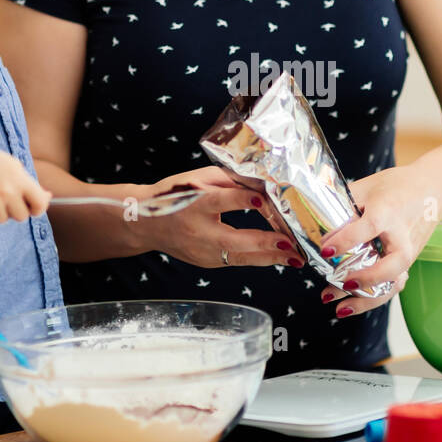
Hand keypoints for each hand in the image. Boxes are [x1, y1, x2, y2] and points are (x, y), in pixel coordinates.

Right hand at [0, 136, 50, 227]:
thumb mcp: (11, 165)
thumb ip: (29, 183)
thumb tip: (48, 197)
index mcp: (19, 178)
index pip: (40, 203)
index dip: (37, 209)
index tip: (31, 207)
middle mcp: (7, 190)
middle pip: (22, 216)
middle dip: (14, 210)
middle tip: (2, 197)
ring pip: (2, 220)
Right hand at [137, 165, 301, 269]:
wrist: (145, 223)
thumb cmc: (174, 195)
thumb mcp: (197, 179)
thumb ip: (228, 180)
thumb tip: (262, 182)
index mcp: (192, 204)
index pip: (219, 201)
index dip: (241, 200)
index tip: (264, 199)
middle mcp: (197, 232)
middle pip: (234, 241)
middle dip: (266, 244)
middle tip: (292, 245)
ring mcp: (202, 252)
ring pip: (240, 257)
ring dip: (270, 258)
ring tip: (295, 259)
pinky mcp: (207, 262)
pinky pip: (237, 261)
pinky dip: (259, 259)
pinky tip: (279, 257)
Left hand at [316, 165, 437, 316]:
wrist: (432, 190)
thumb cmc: (396, 186)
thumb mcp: (367, 186)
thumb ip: (343, 203)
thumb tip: (313, 220)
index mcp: (389, 211)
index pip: (369, 227)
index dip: (346, 240)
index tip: (324, 250)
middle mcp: (402, 235)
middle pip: (393, 264)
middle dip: (366, 278)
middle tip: (341, 283)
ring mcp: (408, 252)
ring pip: (394, 282)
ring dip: (367, 299)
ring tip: (339, 308)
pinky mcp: (408, 263)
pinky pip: (393, 285)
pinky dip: (373, 298)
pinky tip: (350, 304)